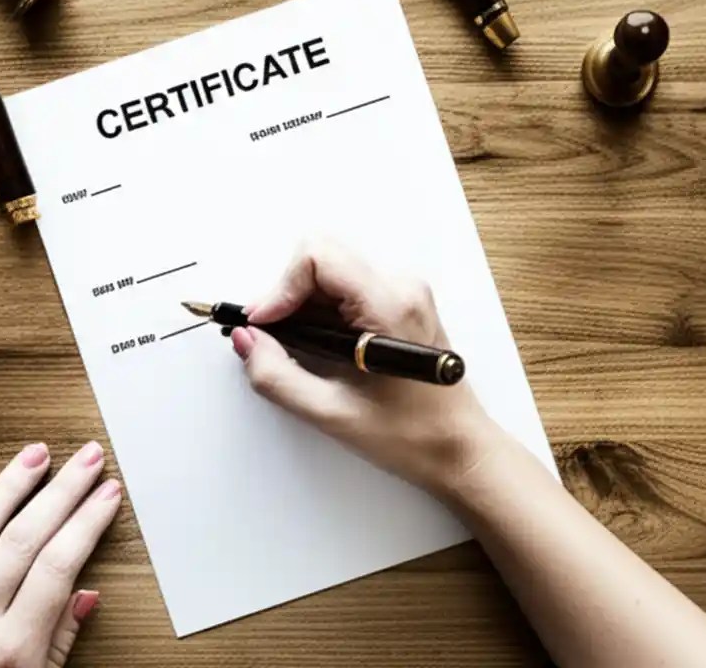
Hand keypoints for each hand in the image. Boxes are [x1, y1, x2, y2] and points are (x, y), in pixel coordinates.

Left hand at [0, 442, 121, 667]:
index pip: (60, 564)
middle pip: (23, 539)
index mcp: (13, 652)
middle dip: (61, 490)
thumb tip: (84, 592)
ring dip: (7, 487)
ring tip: (34, 456)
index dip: (87, 521)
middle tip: (86, 457)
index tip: (106, 492)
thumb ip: (58, 644)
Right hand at [232, 239, 511, 496]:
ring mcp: (403, 292)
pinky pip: (345, 287)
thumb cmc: (413, 435)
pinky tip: (315, 344)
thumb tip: (245, 340)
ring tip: (290, 345)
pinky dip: (318, 308)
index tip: (262, 324)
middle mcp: (401, 287)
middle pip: (321, 257)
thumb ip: (276, 375)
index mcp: (390, 305)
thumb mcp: (331, 413)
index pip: (317, 257)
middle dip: (285, 293)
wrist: (459, 449)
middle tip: (268, 335)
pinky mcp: (399, 303)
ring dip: (300, 302)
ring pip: (330, 270)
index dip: (279, 288)